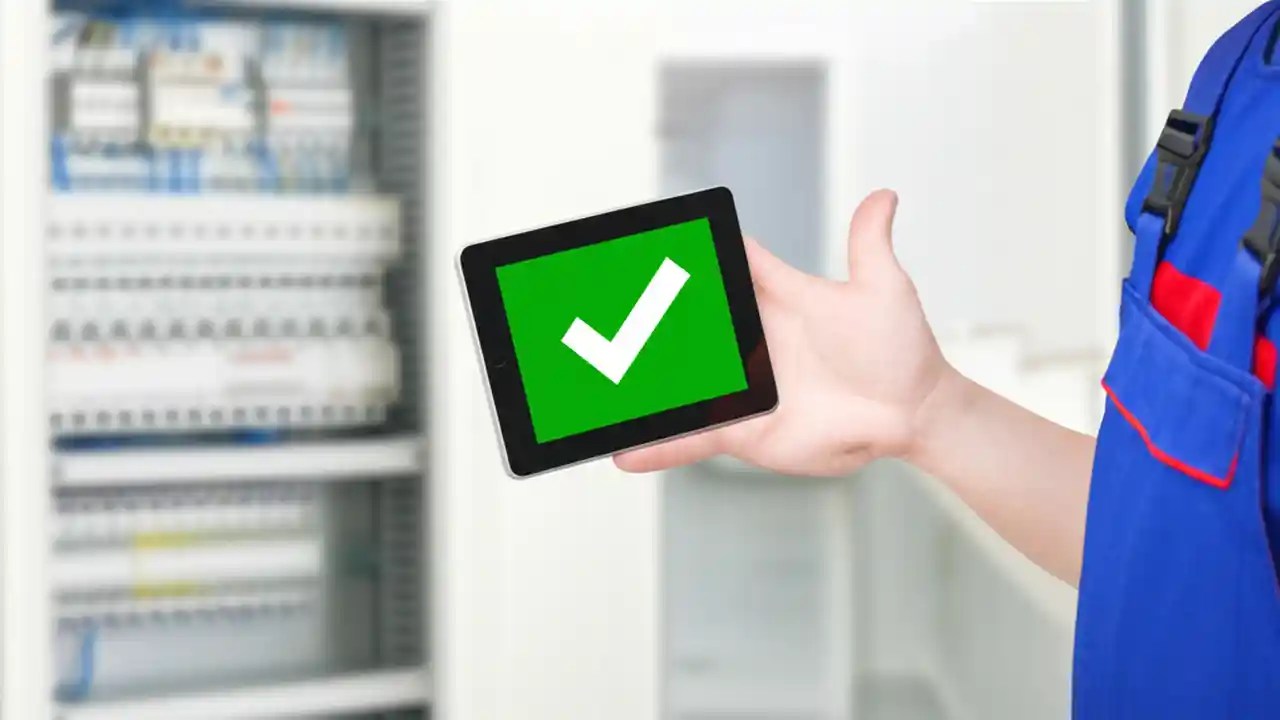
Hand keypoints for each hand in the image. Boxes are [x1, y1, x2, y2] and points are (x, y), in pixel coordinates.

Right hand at [615, 189, 955, 476]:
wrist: (913, 413)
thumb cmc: (900, 350)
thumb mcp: (882, 289)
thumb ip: (868, 244)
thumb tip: (883, 196)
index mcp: (774, 299)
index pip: (721, 266)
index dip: (688, 252)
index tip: (650, 240)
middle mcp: (750, 341)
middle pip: (685, 324)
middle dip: (644, 315)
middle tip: (603, 304)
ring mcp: (743, 386)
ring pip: (678, 381)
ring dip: (639, 382)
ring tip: (595, 378)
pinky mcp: (745, 429)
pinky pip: (694, 436)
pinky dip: (658, 444)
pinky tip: (622, 450)